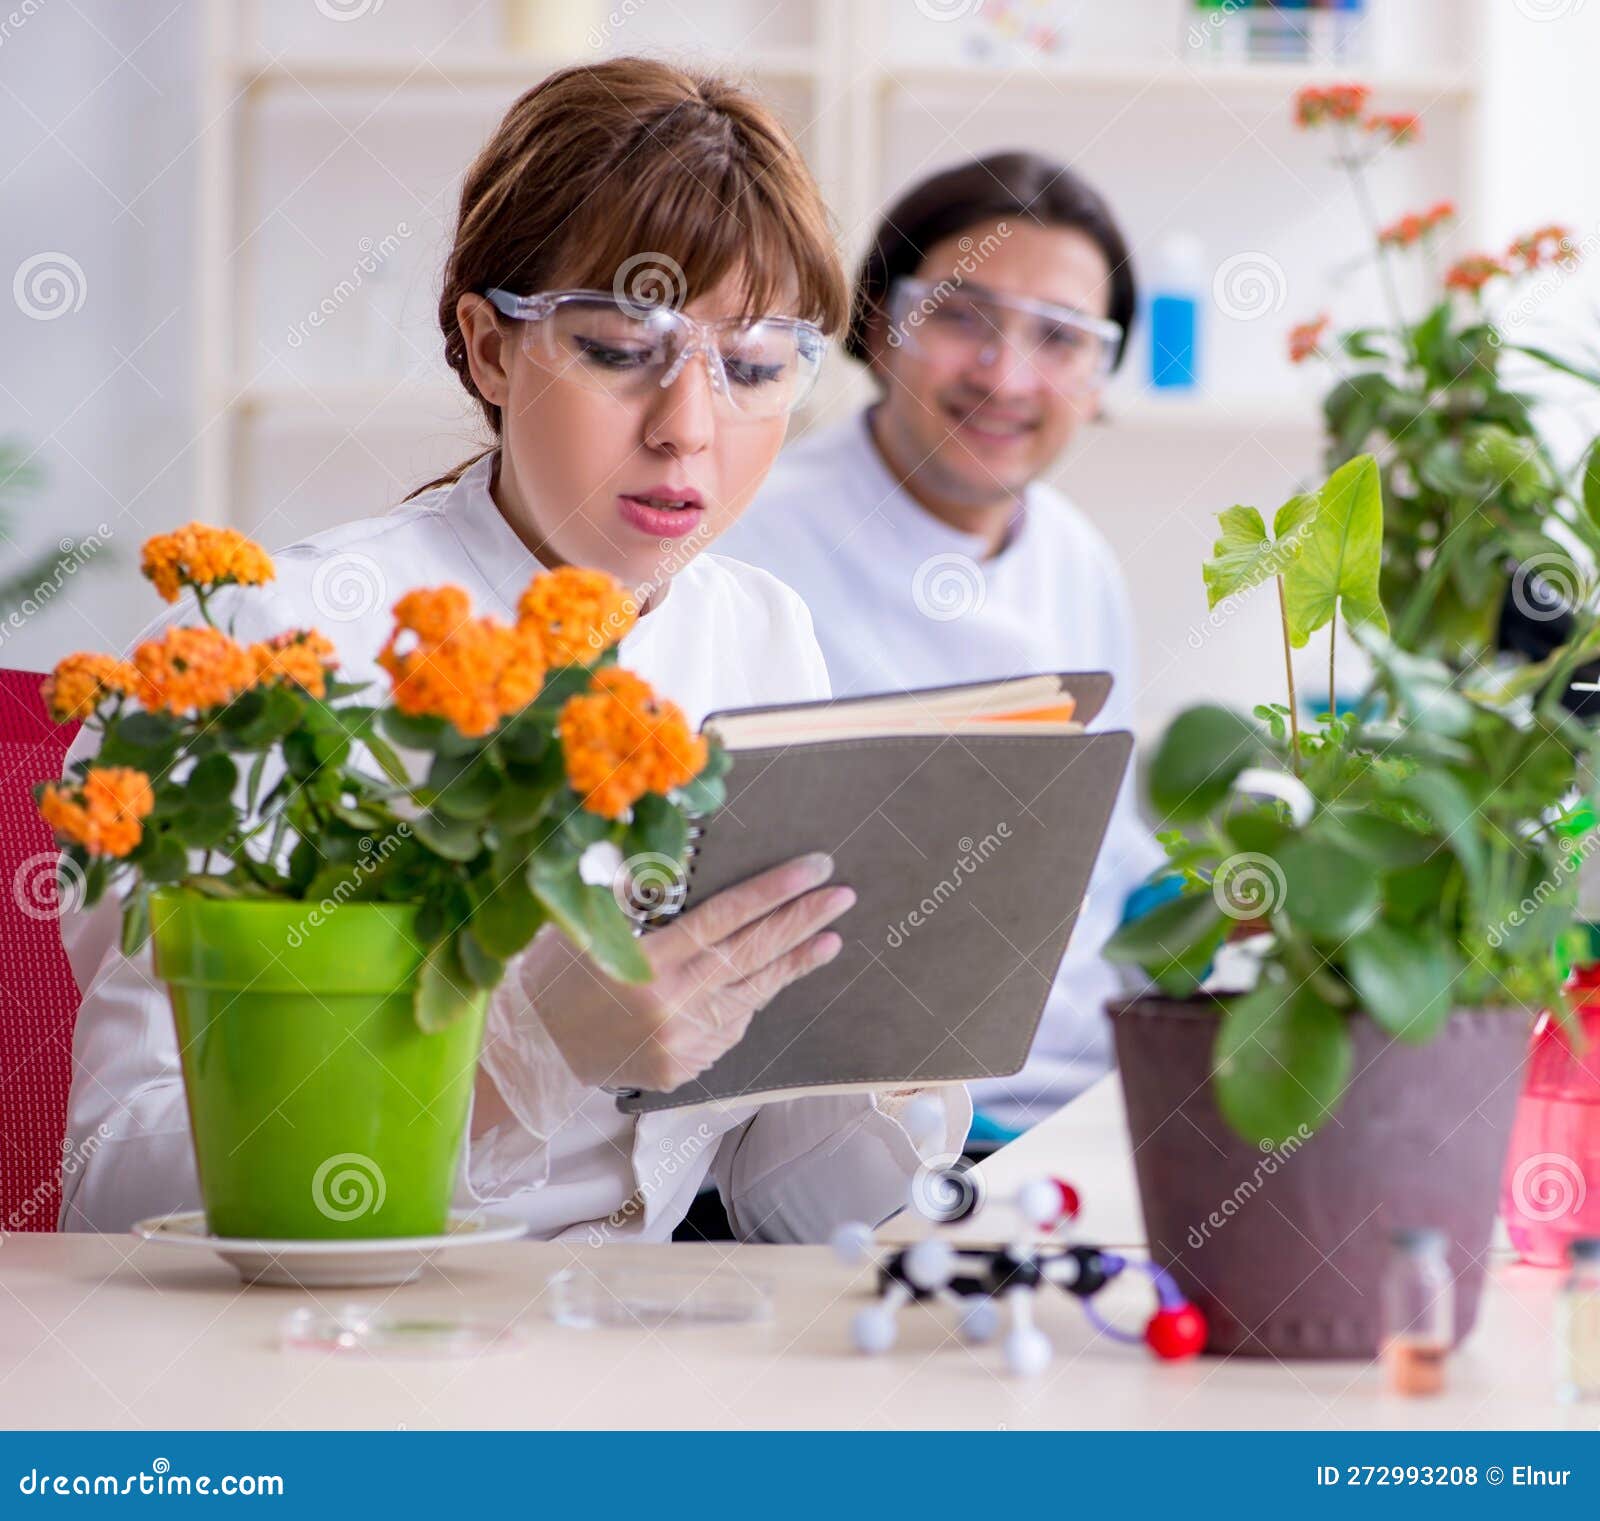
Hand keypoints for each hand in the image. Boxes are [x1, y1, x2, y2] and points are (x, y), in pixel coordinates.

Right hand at [520, 852, 853, 1092]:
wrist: (530, 1052)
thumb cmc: (555, 976)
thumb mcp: (587, 925)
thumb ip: (634, 894)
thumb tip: (677, 857)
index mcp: (650, 962)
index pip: (726, 917)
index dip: (774, 891)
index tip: (814, 869)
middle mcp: (674, 1004)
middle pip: (751, 953)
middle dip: (801, 920)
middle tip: (842, 896)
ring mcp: (684, 1041)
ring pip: (752, 994)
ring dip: (793, 963)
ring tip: (830, 938)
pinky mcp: (686, 1067)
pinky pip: (730, 1026)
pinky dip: (751, 1000)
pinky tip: (769, 978)